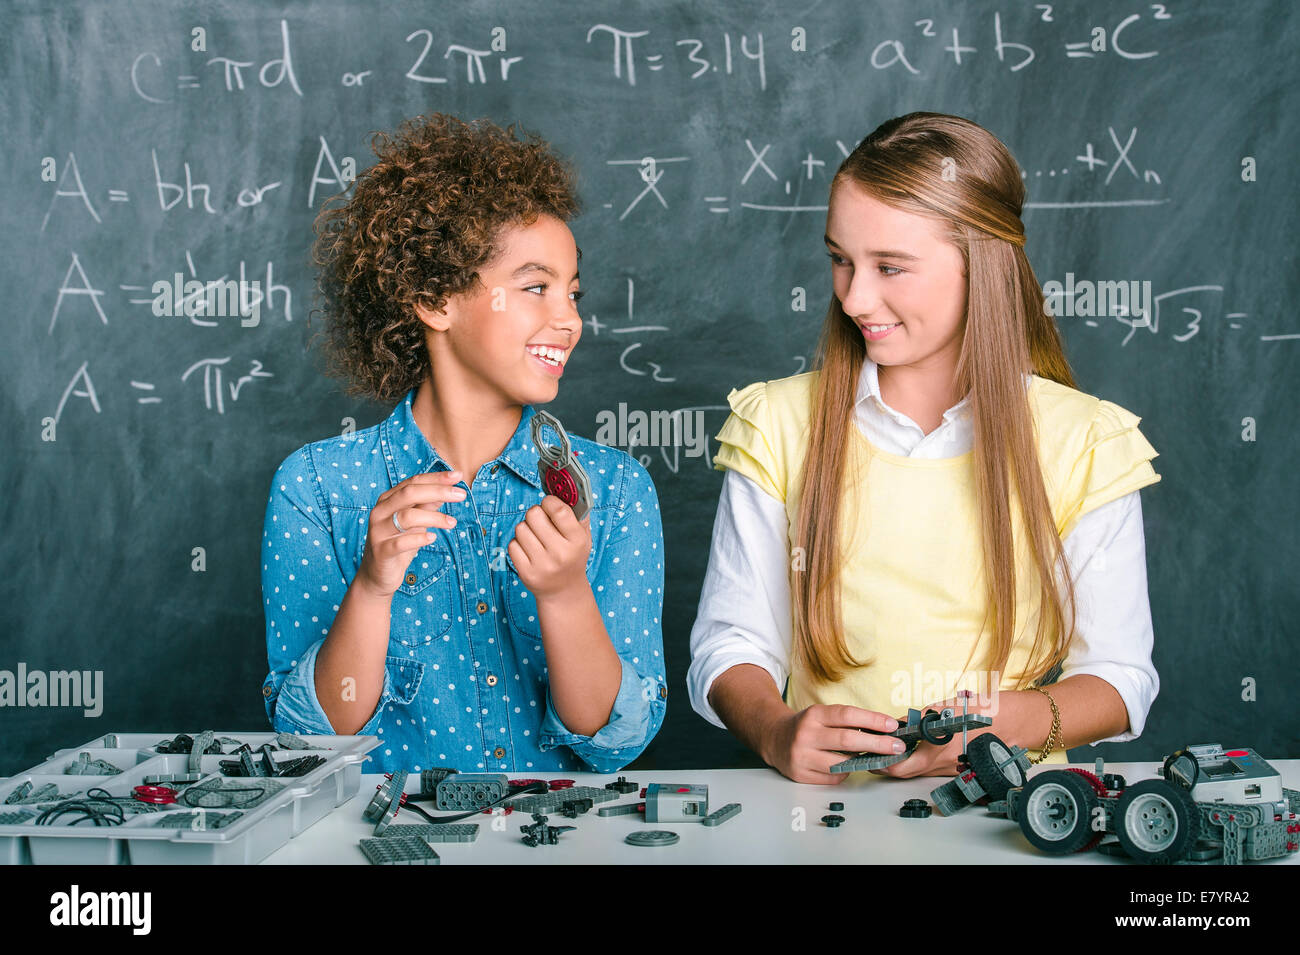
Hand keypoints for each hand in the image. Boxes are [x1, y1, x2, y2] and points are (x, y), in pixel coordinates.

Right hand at [356, 470, 465, 598]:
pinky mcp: (381, 551)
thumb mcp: (416, 522)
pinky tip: (432, 537)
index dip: (436, 478)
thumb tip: (448, 489)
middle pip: (410, 493)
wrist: (378, 575)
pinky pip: (401, 543)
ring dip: (434, 517)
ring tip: (452, 523)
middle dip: (438, 491)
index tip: (458, 476)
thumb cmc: (399, 544)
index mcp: (388, 500)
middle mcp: (380, 512)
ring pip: (407, 516)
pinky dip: (419, 539)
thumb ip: (428, 505)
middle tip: (461, 495)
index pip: (413, 482)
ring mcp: (378, 531)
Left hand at [508, 496, 591, 599]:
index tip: (548, 504)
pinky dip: (518, 544)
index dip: (549, 502)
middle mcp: (561, 554)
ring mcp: (542, 565)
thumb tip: (570, 490)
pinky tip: (528, 550)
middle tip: (540, 521)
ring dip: (525, 529)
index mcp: (577, 541)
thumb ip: (579, 514)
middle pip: (534, 515)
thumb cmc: (572, 557)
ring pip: (520, 528)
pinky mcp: (526, 573)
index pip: (558, 510)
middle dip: (535, 514)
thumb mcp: (584, 537)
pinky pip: (512, 545)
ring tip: (535, 538)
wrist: (564, 591)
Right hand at [763, 704, 900, 783]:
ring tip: (875, 757)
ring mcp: (802, 756)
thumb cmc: (808, 726)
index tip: (892, 725)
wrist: (774, 738)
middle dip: (877, 744)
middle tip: (897, 747)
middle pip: (848, 740)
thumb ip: (846, 722)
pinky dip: (845, 772)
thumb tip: (883, 731)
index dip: (872, 720)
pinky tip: (848, 766)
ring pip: (841, 763)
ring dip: (862, 761)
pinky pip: (833, 778)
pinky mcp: (800, 774)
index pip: (847, 715)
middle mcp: (806, 734)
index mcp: (814, 715)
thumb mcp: (822, 716)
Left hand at [871, 692, 999, 778]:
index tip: (869, 754)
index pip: (899, 765)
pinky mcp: (958, 768)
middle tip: (874, 757)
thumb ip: (919, 719)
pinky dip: (920, 762)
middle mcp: (943, 764)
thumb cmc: (979, 711)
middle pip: (905, 773)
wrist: (1012, 722)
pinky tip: (914, 751)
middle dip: (887, 766)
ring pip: (919, 771)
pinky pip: (933, 768)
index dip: (880, 762)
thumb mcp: (944, 708)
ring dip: (903, 763)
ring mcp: (951, 769)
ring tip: (890, 750)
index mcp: (936, 748)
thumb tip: (899, 725)